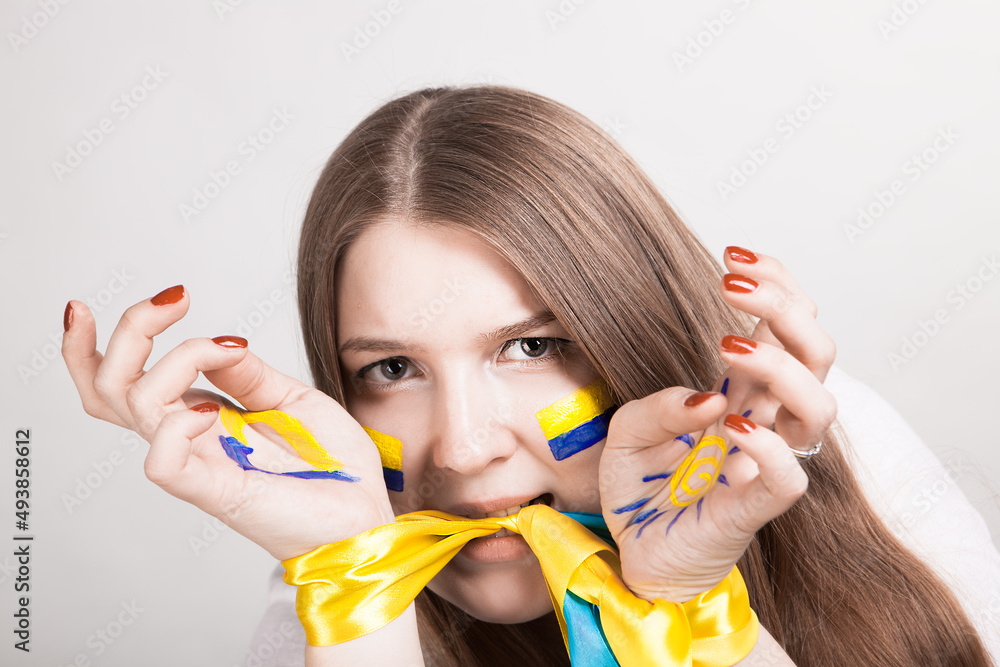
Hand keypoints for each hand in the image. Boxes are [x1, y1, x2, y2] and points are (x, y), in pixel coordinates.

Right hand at [61, 286, 393, 561]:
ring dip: (175, 359)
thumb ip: (247, 373)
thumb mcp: (291, 397)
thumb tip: (215, 344)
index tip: (92, 306)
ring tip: (224, 349)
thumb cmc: (330, 464)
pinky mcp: (217, 492)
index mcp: (200, 416)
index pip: (121, 385)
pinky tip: (213, 410)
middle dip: (128, 332)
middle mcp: (189, 437)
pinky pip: (164, 463)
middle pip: (108, 389)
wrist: (364, 509)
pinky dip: (176, 424)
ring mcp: (200, 463)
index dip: (89, 346)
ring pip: (135, 407)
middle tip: (175, 299)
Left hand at [598, 247, 836, 601]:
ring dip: (779, 364)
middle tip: (731, 280)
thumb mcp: (625, 433)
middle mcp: (764, 419)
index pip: (785, 326)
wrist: (637, 554)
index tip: (733, 252)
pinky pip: (790, 475)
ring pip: (821, 407)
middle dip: (785, 306)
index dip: (776, 283)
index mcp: (741, 391)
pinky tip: (730, 424)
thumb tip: (708, 395)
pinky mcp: (757, 506)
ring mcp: (766, 461)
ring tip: (726, 345)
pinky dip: (767, 445)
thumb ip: (657, 407)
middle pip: (818, 352)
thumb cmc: (640, 489)